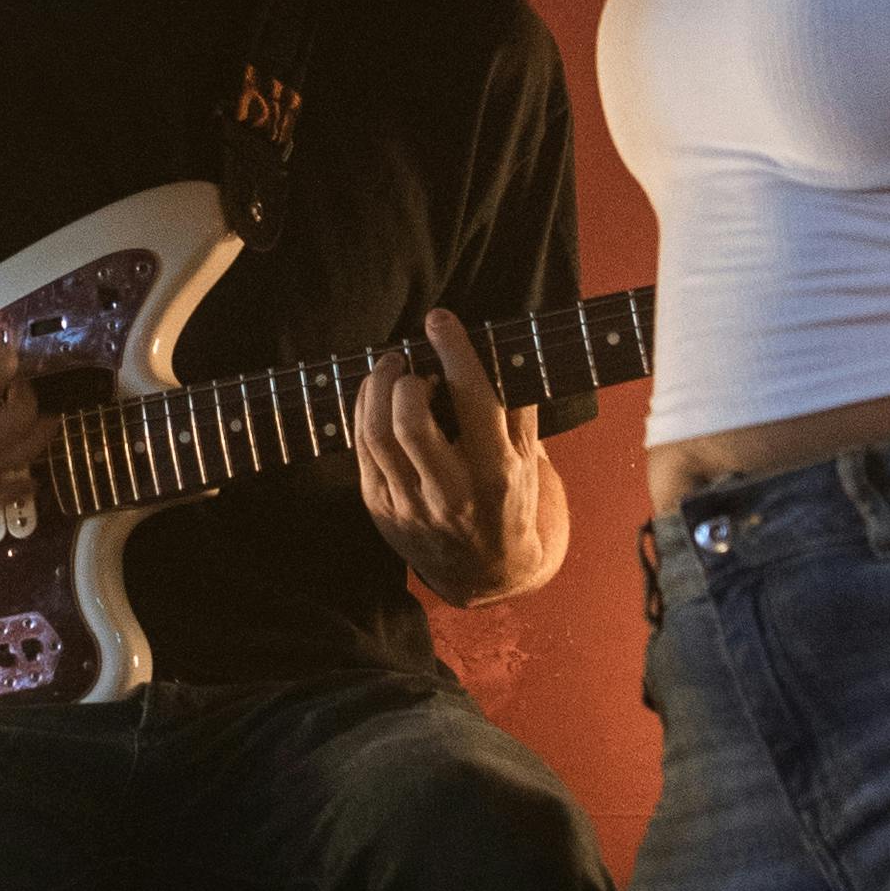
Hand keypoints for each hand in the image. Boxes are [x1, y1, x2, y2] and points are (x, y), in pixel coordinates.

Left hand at [353, 312, 545, 606]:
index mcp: (496, 472)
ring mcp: (411, 504)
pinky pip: (361, 450)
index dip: (454, 352)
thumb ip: (516, 406)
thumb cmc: (510, 498)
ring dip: (376, 388)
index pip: (473, 401)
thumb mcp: (528, 458)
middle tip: (408, 358)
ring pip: (376, 435)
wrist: (487, 570)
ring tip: (389, 367)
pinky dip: (363, 411)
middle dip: (403, 378)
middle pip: (411, 423)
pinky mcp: (381, 508)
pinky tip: (376, 394)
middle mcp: (452, 492)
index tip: (440, 320)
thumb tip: (496, 344)